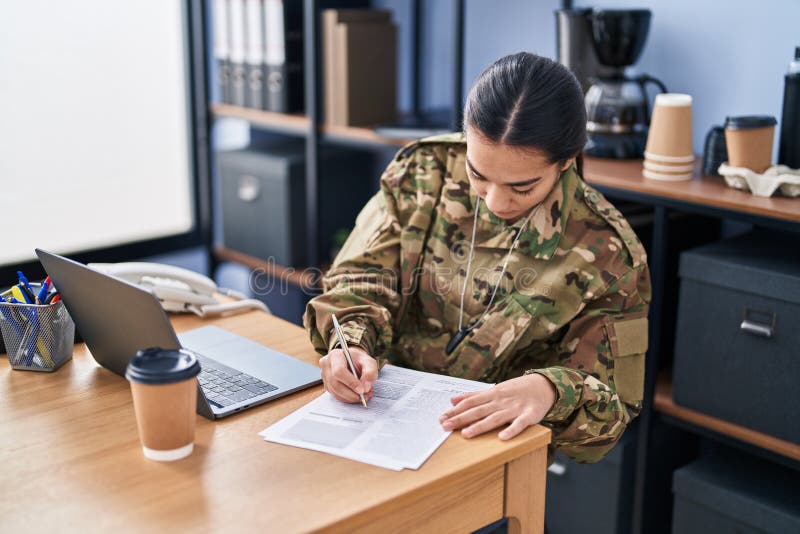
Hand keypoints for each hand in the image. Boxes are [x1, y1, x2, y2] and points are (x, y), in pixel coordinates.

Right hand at [319, 346, 377, 403]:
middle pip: (336, 384)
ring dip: (351, 398)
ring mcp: (325, 376)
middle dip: (352, 393)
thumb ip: (370, 372)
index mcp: (335, 355)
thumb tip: (366, 387)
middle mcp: (326, 365)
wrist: (353, 362)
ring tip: (364, 396)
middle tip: (365, 396)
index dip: (351, 382)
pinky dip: (348, 399)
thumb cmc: (359, 360)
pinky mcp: (327, 386)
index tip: (362, 390)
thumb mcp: (369, 362)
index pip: (339, 371)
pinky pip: (336, 396)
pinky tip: (357, 396)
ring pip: (336, 392)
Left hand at [439, 373, 555, 439]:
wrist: (542, 386)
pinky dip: (511, 430)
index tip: (442, 418)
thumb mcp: (494, 390)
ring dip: (480, 426)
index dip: (455, 411)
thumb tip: (453, 400)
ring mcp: (514, 408)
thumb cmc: (515, 390)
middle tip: (445, 426)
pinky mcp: (529, 416)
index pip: (470, 403)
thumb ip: (473, 396)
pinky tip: (502, 438)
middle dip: (461, 419)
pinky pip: (519, 424)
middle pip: (478, 411)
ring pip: (495, 418)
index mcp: (492, 395)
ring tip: (466, 434)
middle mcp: (500, 401)